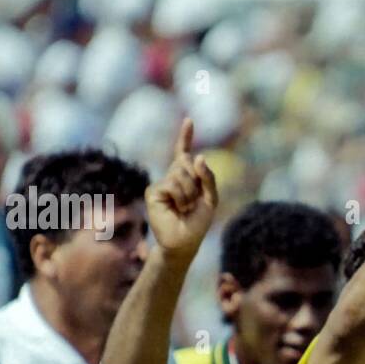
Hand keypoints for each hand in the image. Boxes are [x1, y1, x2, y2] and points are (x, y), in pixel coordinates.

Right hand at [144, 117, 219, 260]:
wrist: (184, 242)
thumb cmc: (198, 222)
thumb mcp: (211, 199)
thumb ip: (207, 177)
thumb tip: (197, 156)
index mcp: (186, 177)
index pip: (184, 153)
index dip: (185, 137)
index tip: (189, 120)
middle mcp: (172, 177)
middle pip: (187, 162)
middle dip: (196, 181)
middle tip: (193, 202)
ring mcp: (162, 183)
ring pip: (180, 174)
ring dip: (189, 193)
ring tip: (185, 207)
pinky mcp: (153, 191)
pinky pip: (171, 184)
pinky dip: (180, 197)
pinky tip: (177, 208)